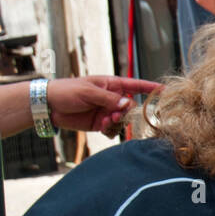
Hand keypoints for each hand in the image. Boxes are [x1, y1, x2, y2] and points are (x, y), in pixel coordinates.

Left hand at [46, 76, 160, 132]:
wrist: (48, 105)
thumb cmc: (67, 90)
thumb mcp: (89, 92)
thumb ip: (110, 99)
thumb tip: (129, 104)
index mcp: (112, 85)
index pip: (137, 85)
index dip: (151, 87)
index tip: (166, 91)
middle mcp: (112, 98)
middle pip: (132, 107)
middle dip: (127, 113)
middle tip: (115, 115)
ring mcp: (107, 111)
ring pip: (123, 120)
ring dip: (117, 122)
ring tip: (104, 121)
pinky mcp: (100, 123)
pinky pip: (113, 129)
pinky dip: (110, 130)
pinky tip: (101, 127)